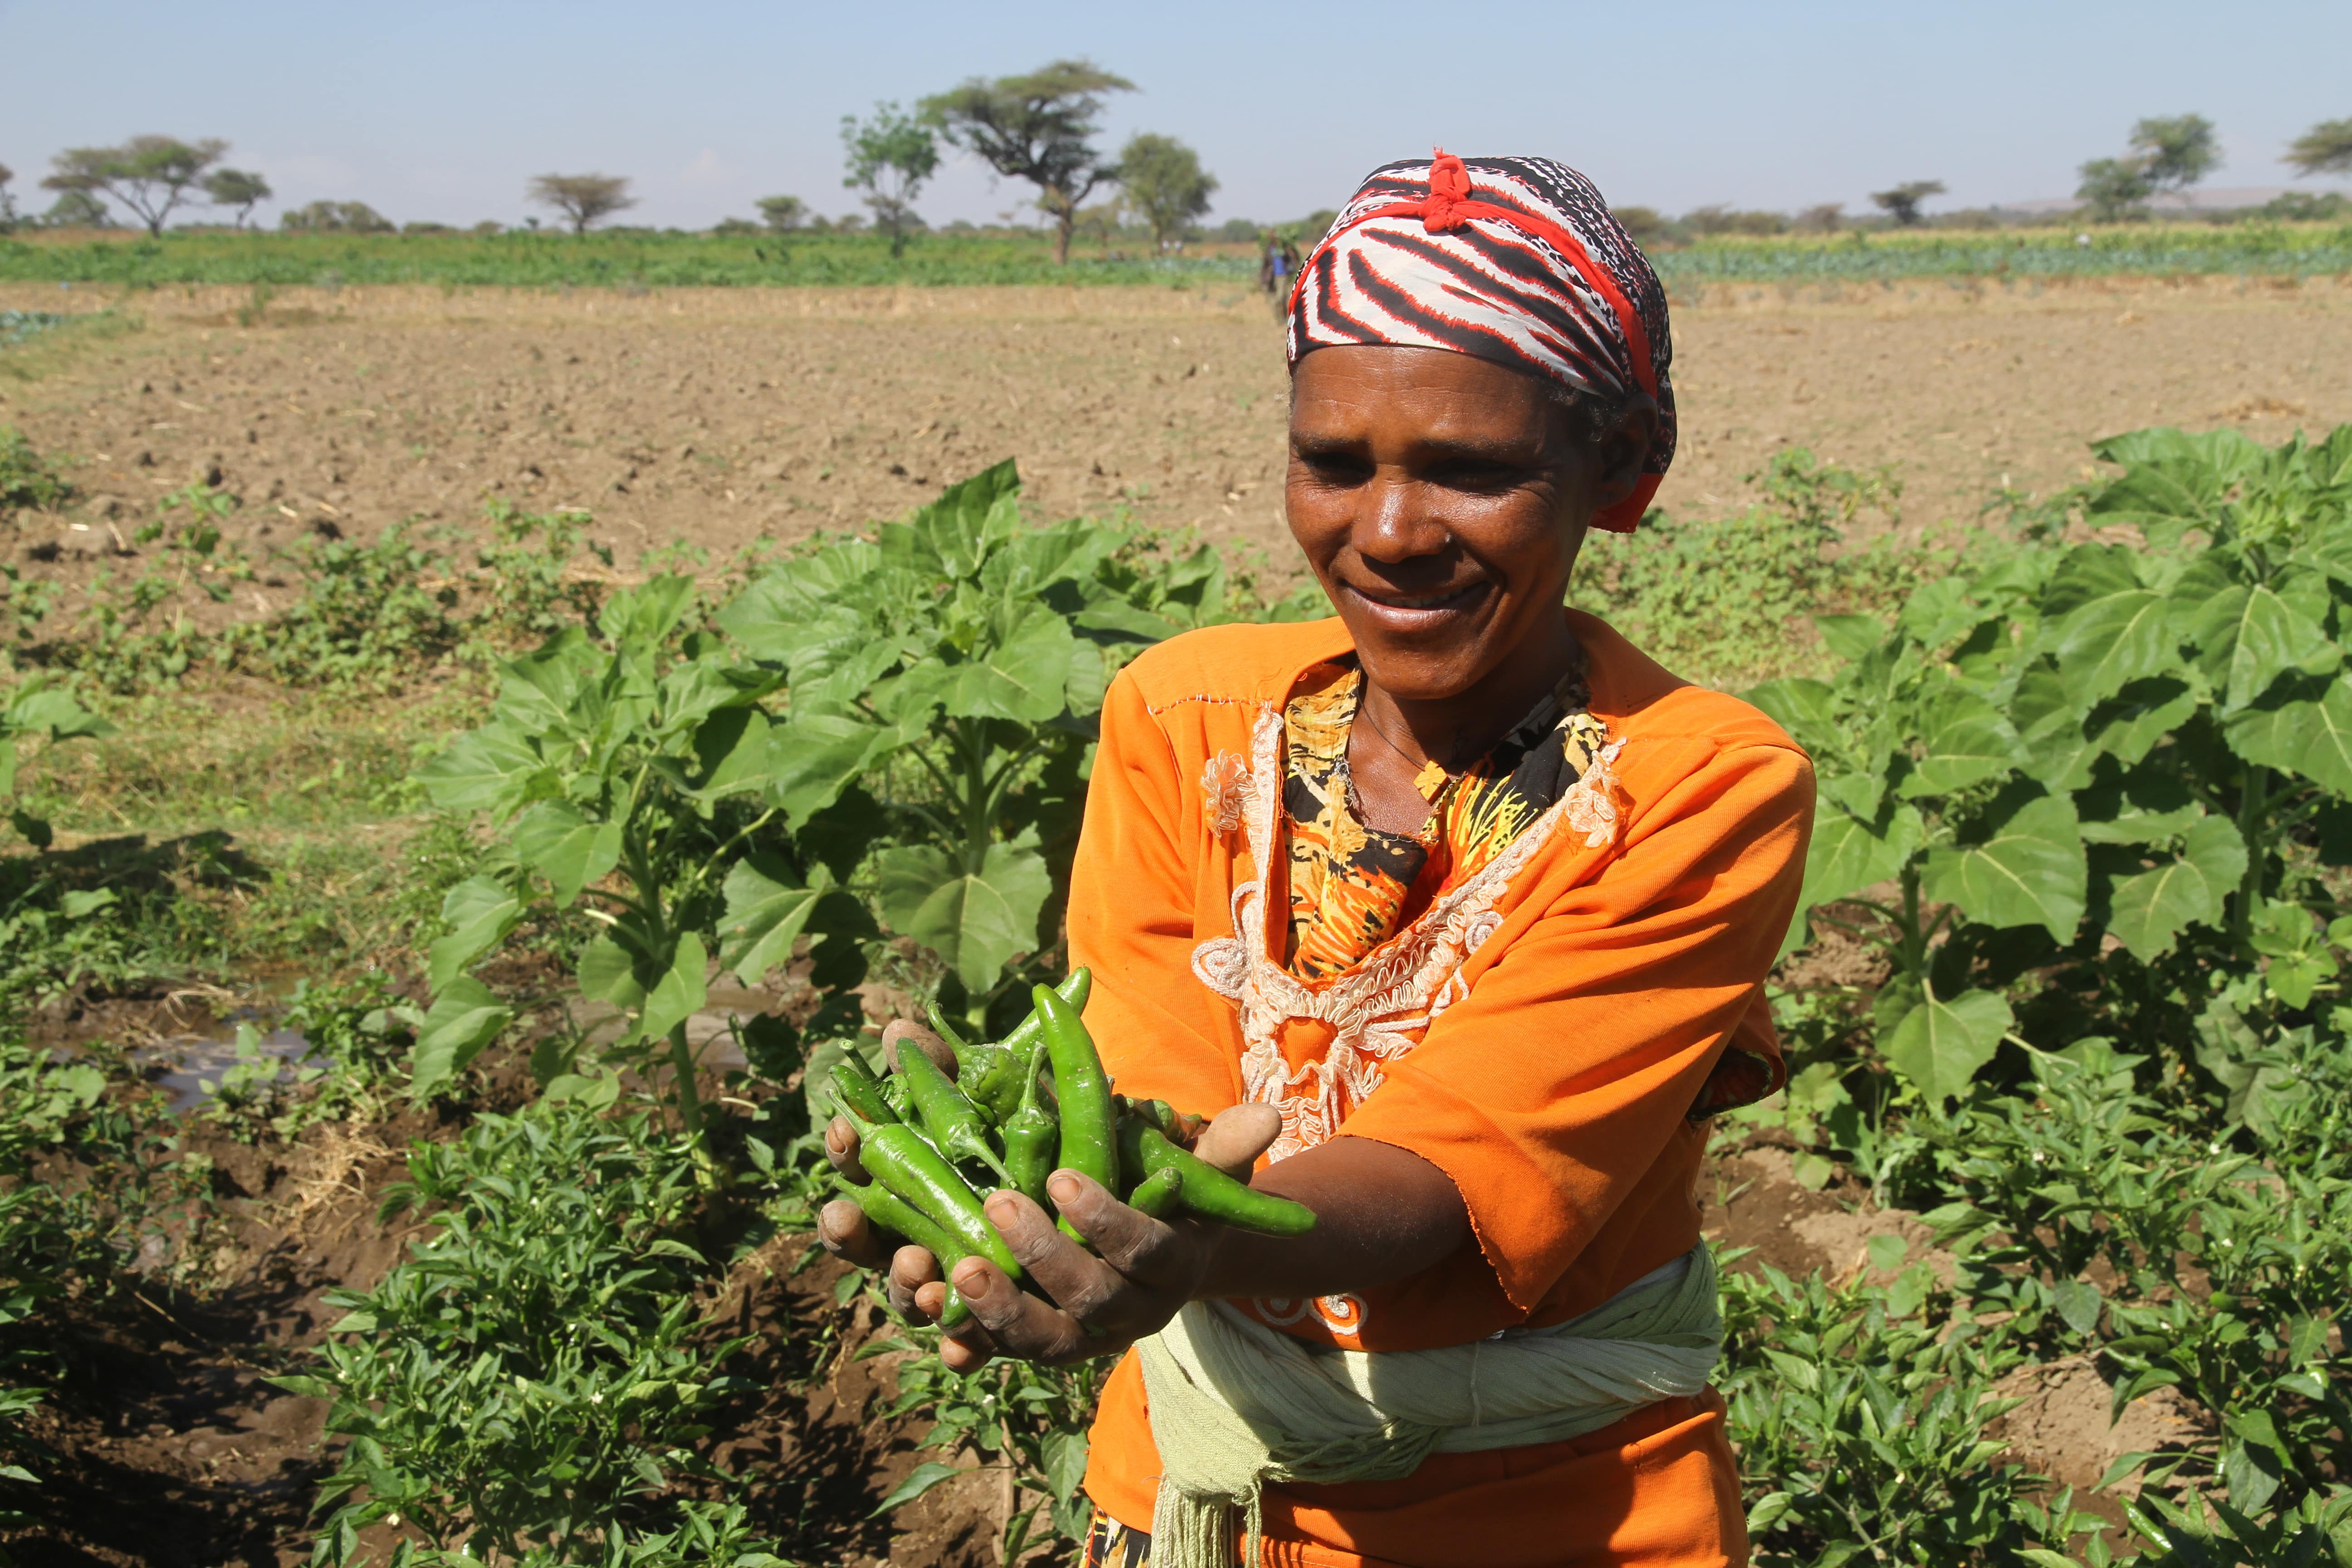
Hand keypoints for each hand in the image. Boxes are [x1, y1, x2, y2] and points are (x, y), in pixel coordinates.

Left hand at [814, 1102, 1282, 1368]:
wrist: (1158, 1266)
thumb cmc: (1175, 1203)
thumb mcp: (1201, 1174)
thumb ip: (1223, 1146)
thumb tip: (1271, 1113)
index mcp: (1169, 1270)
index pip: (1143, 1250)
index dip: (1107, 1220)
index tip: (1063, 1178)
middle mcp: (1127, 1315)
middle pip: (1086, 1301)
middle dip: (1041, 1259)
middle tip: (995, 1205)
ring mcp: (1079, 1338)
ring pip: (1036, 1339)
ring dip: (992, 1309)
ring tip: (943, 1268)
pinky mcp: (1034, 1344)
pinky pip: (997, 1354)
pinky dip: (966, 1344)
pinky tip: (935, 1322)